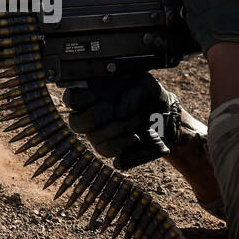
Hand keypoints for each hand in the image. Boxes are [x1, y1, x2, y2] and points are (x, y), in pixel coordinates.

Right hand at [62, 72, 186, 168]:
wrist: (167, 115)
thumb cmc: (150, 95)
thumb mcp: (145, 85)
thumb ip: (131, 92)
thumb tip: (118, 110)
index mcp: (92, 96)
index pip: (71, 99)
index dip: (78, 99)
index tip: (95, 96)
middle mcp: (91, 116)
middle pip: (76, 124)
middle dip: (96, 117)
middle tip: (112, 109)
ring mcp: (100, 136)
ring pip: (95, 140)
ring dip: (117, 129)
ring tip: (136, 120)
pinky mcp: (113, 151)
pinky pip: (109, 153)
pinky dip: (124, 144)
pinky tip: (136, 136)